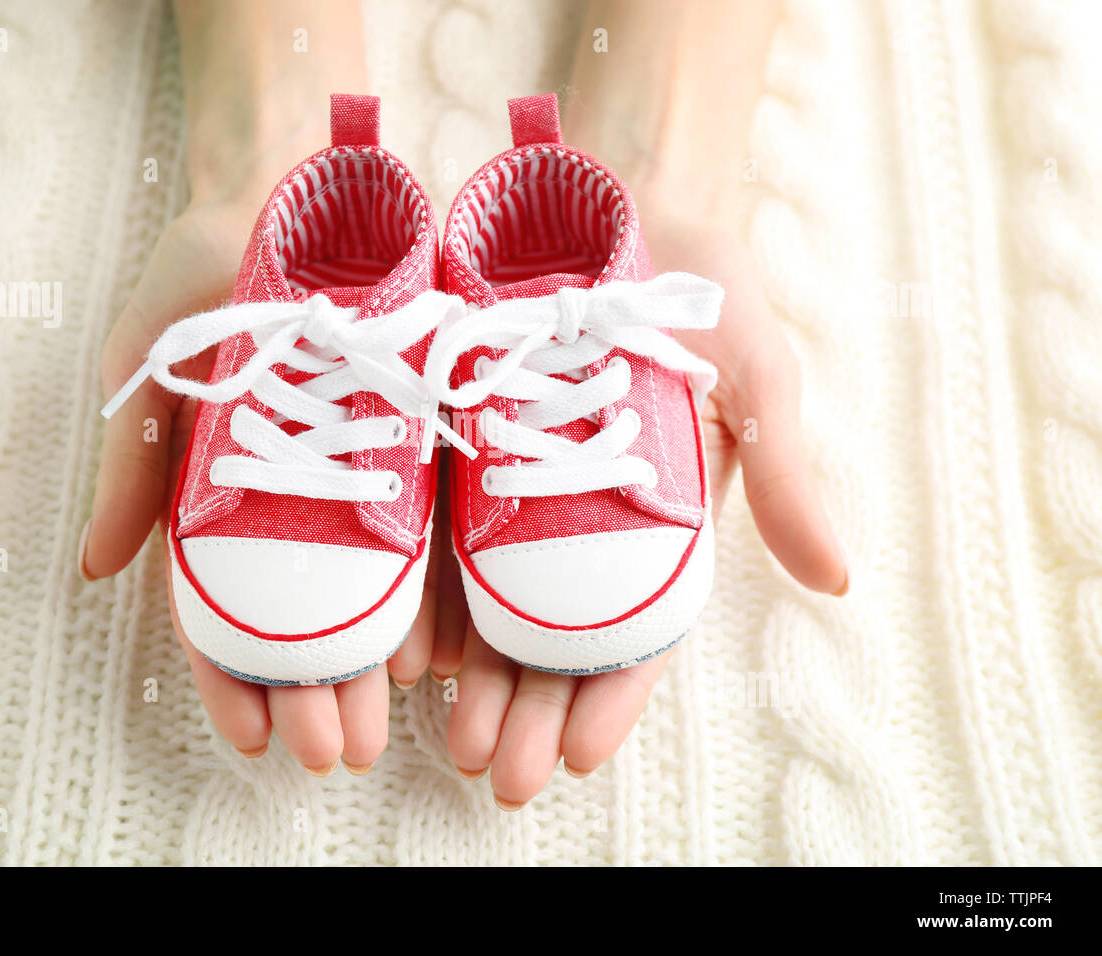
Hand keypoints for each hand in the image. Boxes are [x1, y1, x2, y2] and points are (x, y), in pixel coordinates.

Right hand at [83, 198, 396, 775]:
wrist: (302, 184)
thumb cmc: (212, 266)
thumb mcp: (151, 357)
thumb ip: (131, 458)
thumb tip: (94, 568)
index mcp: (227, 491)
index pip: (224, 606)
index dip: (232, 675)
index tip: (249, 735)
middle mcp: (301, 496)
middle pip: (309, 616)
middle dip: (317, 691)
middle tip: (333, 750)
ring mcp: (369, 474)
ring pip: (376, 592)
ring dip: (377, 664)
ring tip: (389, 722)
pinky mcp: (430, 440)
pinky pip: (440, 530)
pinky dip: (443, 591)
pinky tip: (451, 647)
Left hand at [438, 217, 847, 808]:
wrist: (602, 192)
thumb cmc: (690, 276)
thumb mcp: (752, 368)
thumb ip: (783, 470)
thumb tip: (837, 578)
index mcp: (653, 517)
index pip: (634, 629)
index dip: (609, 697)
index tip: (577, 756)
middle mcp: (577, 515)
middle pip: (550, 635)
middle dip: (526, 709)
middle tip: (498, 773)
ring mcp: (508, 483)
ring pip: (484, 601)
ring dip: (466, 676)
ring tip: (438, 739)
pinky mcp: (449, 444)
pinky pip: (428, 531)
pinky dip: (416, 591)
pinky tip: (398, 647)